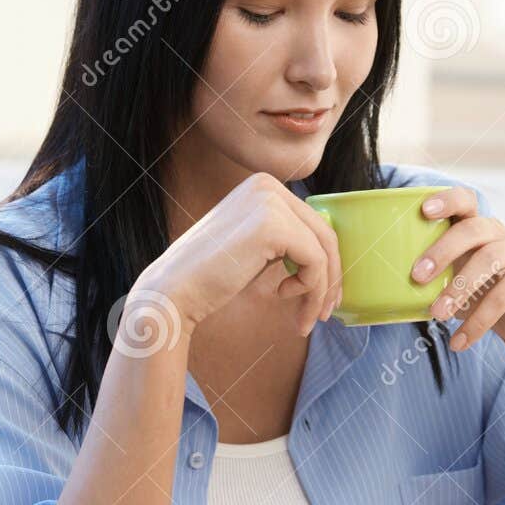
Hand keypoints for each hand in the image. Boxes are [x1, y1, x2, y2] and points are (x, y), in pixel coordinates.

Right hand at [132, 172, 342, 339]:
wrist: (173, 292)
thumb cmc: (211, 278)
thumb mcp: (255, 246)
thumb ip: (286, 239)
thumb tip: (331, 253)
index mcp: (262, 185)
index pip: (313, 222)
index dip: (326, 262)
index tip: (322, 297)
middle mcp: (267, 185)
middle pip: (324, 233)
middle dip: (331, 278)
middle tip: (324, 313)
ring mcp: (269, 201)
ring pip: (324, 249)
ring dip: (321, 291)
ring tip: (307, 319)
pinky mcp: (273, 225)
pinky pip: (315, 261)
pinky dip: (310, 289)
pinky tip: (282, 298)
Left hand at [409, 187, 504, 353]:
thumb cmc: (476, 292)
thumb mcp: (452, 277)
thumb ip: (429, 272)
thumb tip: (378, 284)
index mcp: (475, 225)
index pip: (464, 199)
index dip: (446, 200)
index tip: (423, 211)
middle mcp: (498, 233)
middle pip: (473, 229)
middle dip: (443, 250)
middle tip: (418, 276)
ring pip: (489, 259)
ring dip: (459, 288)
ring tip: (436, 315)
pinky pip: (503, 297)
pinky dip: (477, 323)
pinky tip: (458, 342)